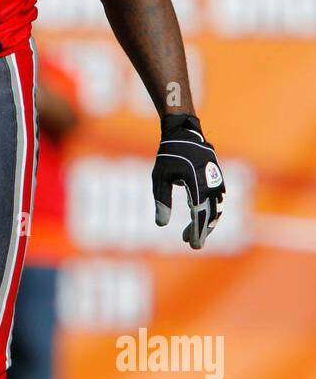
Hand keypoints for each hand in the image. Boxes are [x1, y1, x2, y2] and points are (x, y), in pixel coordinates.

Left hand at [152, 113, 224, 249]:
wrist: (185, 132)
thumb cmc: (169, 154)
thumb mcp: (159, 177)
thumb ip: (162, 200)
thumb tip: (161, 224)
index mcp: (197, 183)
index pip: (199, 213)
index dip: (197, 231)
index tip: (193, 246)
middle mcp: (211, 183)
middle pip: (211, 213)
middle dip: (202, 231)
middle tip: (193, 245)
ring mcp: (217, 180)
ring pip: (216, 207)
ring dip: (206, 222)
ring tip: (191, 233)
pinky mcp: (217, 178)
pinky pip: (218, 199)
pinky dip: (210, 210)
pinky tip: (198, 217)